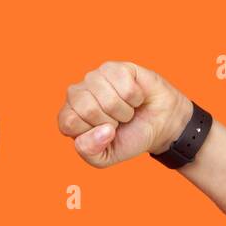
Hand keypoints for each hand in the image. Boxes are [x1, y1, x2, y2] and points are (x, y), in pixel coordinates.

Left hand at [56, 61, 191, 167]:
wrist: (157, 125)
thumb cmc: (127, 139)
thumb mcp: (104, 158)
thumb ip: (90, 151)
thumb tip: (102, 130)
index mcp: (68, 118)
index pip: (69, 123)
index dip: (92, 133)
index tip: (103, 134)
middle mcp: (77, 95)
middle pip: (88, 109)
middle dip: (110, 122)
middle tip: (117, 122)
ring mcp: (95, 78)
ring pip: (109, 99)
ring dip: (124, 111)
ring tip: (126, 110)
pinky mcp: (115, 68)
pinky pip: (126, 87)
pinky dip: (135, 97)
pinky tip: (134, 97)